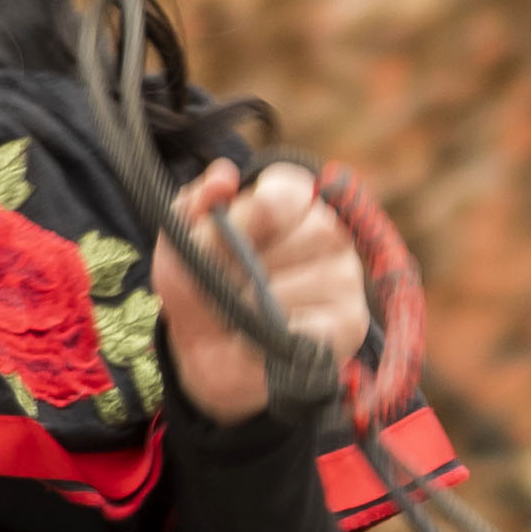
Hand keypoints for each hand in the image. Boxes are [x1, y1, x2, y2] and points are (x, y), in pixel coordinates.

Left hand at [156, 160, 371, 424]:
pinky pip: (298, 330)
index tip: (211, 248)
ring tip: (238, 315)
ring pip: (284, 290)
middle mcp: (329, 230)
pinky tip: (255, 340)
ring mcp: (345, 276)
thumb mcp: (181, 243)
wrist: (208, 352)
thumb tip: (223, 178)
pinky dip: (263, 340)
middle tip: (224, 289)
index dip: (232, 230)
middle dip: (237, 271)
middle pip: (281, 245)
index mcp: (291, 197)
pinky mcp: (350, 323)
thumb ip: (194, 206)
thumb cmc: (201, 286)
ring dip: (247, 309)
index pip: (271, 201)